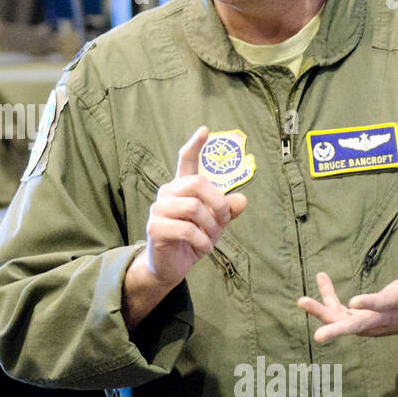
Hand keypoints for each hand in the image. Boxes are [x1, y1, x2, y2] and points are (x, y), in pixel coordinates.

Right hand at [122, 126, 246, 328]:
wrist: (170, 266)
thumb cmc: (191, 239)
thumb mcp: (215, 224)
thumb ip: (227, 210)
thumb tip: (242, 201)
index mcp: (182, 188)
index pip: (186, 160)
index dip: (195, 145)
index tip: (205, 130)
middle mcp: (168, 193)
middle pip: (197, 183)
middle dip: (218, 202)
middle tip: (224, 220)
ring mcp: (159, 210)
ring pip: (193, 207)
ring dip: (210, 226)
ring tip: (210, 238)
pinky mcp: (155, 228)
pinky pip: (187, 229)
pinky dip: (202, 241)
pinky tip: (202, 248)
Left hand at [298, 243, 397, 342]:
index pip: (382, 305)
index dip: (369, 304)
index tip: (353, 302)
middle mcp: (381, 317)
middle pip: (357, 326)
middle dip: (337, 330)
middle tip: (318, 337)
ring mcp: (369, 321)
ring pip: (342, 320)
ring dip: (321, 311)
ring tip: (302, 301)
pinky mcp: (361, 320)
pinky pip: (340, 310)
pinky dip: (327, 297)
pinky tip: (322, 277)